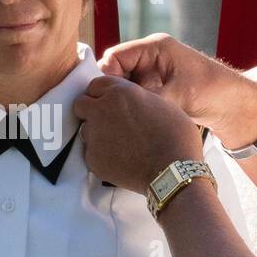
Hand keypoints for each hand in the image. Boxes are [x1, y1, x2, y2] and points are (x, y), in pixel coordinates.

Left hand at [73, 75, 203, 192]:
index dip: (103, 94)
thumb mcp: (162, 104)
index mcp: (119, 92)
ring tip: (117, 144)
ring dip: (96, 134)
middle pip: (81, 104)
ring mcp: (93, 135)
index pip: (95, 85)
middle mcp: (101, 110)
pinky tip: (119, 160)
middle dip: (90, 110)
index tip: (109, 102)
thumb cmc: (176, 137)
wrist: (172, 171)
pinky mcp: (92, 158)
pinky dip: (101, 156)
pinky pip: (90, 153)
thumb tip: (132, 104)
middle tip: (106, 121)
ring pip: (85, 129)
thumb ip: (138, 99)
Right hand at [98, 33, 233, 127]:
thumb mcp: (177, 95)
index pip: (115, 56)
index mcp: (154, 47)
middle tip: (109, 110)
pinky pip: (132, 96)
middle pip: (114, 71)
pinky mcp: (153, 88)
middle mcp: (149, 58)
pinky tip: (130, 119)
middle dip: (111, 90)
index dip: (105, 76)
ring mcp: (151, 73)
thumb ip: (147, 100)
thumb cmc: (212, 91)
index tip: (105, 97)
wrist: (232, 104)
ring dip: (120, 100)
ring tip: (120, 116)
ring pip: (121, 86)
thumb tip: (119, 110)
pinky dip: (129, 107)